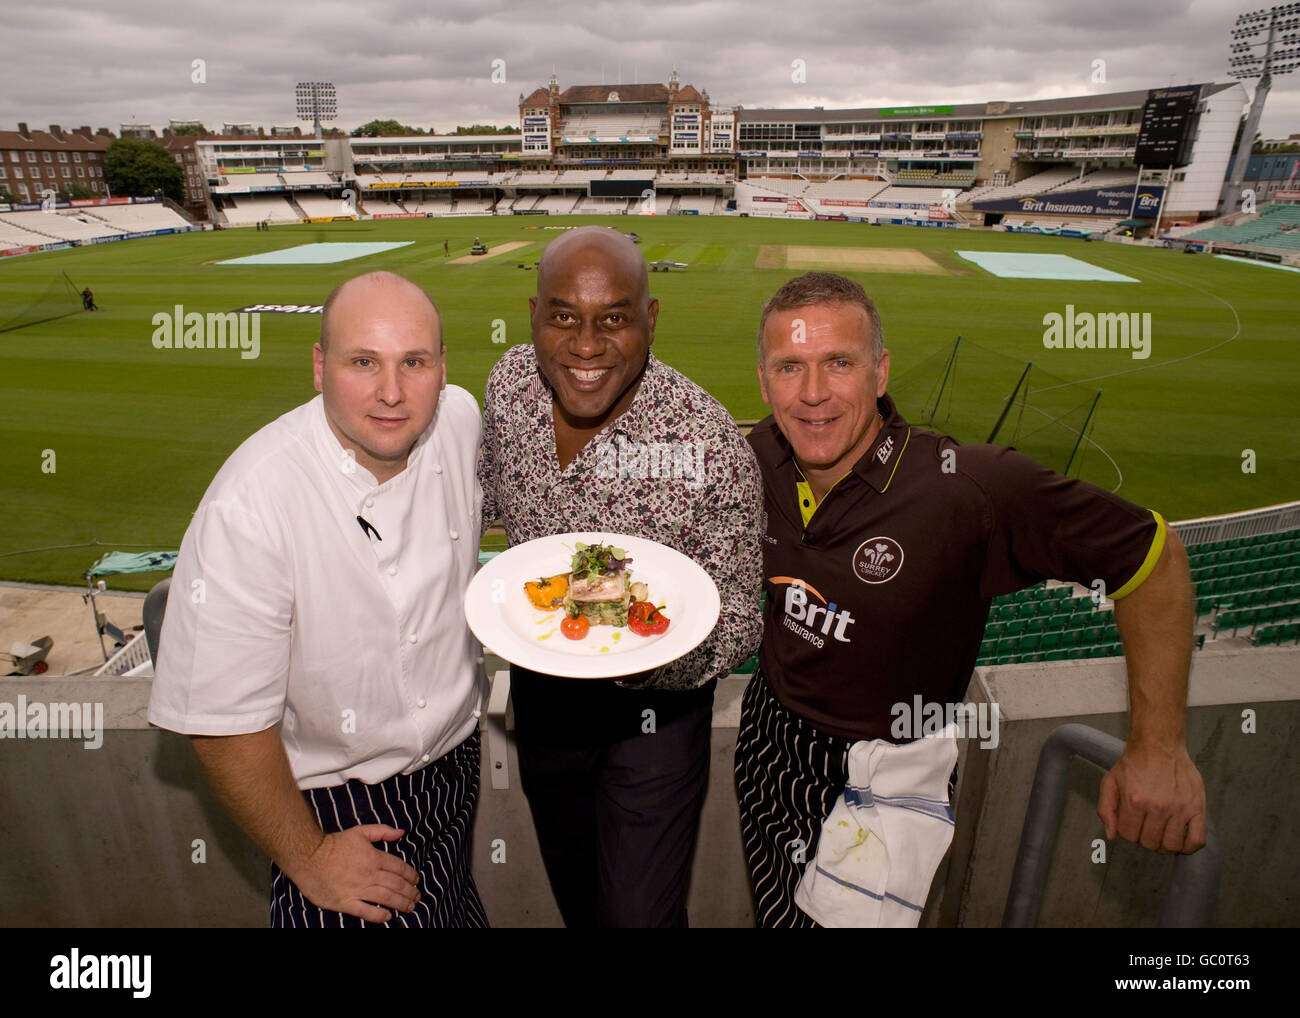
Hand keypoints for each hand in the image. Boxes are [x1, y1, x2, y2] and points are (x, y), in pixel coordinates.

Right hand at [289, 825, 421, 921]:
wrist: (308, 856)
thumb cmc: (334, 844)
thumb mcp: (360, 832)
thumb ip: (382, 831)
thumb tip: (401, 832)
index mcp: (374, 857)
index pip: (400, 868)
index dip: (412, 876)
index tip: (417, 881)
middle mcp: (369, 874)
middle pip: (397, 885)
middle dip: (411, 892)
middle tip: (417, 897)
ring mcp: (357, 890)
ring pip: (386, 899)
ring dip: (402, 904)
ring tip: (410, 907)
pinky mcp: (345, 902)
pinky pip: (366, 912)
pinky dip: (379, 916)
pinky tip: (388, 916)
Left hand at [1098, 741, 1206, 853]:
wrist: (1159, 745)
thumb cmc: (1134, 763)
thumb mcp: (1110, 782)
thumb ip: (1106, 809)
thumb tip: (1111, 835)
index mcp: (1135, 801)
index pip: (1129, 835)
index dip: (1128, 832)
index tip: (1132, 824)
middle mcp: (1158, 807)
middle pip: (1150, 843)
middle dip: (1145, 839)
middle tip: (1147, 828)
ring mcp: (1180, 808)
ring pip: (1172, 845)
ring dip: (1164, 845)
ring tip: (1162, 833)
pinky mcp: (1197, 808)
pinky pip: (1197, 840)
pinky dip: (1189, 847)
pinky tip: (1181, 839)